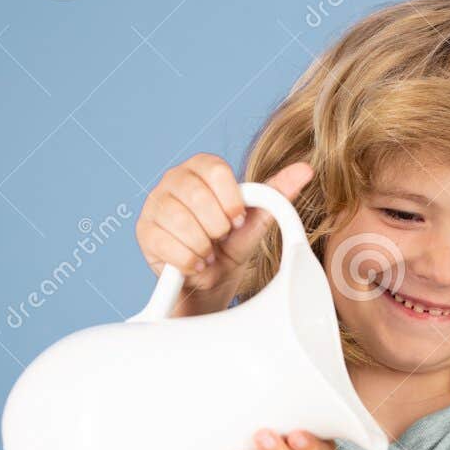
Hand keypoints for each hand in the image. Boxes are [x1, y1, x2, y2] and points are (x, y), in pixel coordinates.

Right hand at [136, 155, 313, 299]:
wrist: (209, 281)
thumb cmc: (230, 245)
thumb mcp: (256, 220)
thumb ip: (276, 194)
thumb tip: (305, 169)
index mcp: (201, 168)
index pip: (214, 169)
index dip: (230, 199)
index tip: (238, 220)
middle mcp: (173, 180)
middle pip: (195, 194)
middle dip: (217, 225)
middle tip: (222, 239)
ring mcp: (154, 204)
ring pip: (179, 219)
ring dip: (202, 244)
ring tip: (209, 253)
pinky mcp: (144, 232)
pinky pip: (165, 243)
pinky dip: (187, 259)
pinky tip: (195, 263)